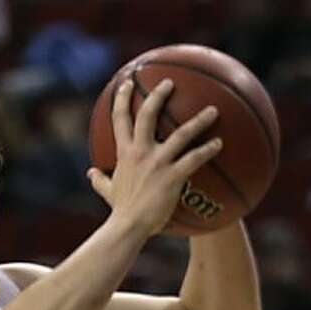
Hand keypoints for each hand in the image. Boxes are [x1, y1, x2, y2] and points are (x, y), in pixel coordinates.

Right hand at [88, 77, 223, 237]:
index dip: (123, 98)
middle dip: (158, 95)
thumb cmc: (121, 211)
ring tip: (213, 110)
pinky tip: (219, 143)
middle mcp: (141, 151)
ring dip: (199, 120)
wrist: (128, 227)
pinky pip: (194, 159)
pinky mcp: (173, 177)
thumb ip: (100, 179)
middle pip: (149, 114)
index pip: (120, 118)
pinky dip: (207, 150)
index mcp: (125, 152)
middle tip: (170, 82)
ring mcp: (158, 163)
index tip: (128, 82)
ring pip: (181, 134)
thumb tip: (91, 173)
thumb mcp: (108, 191)